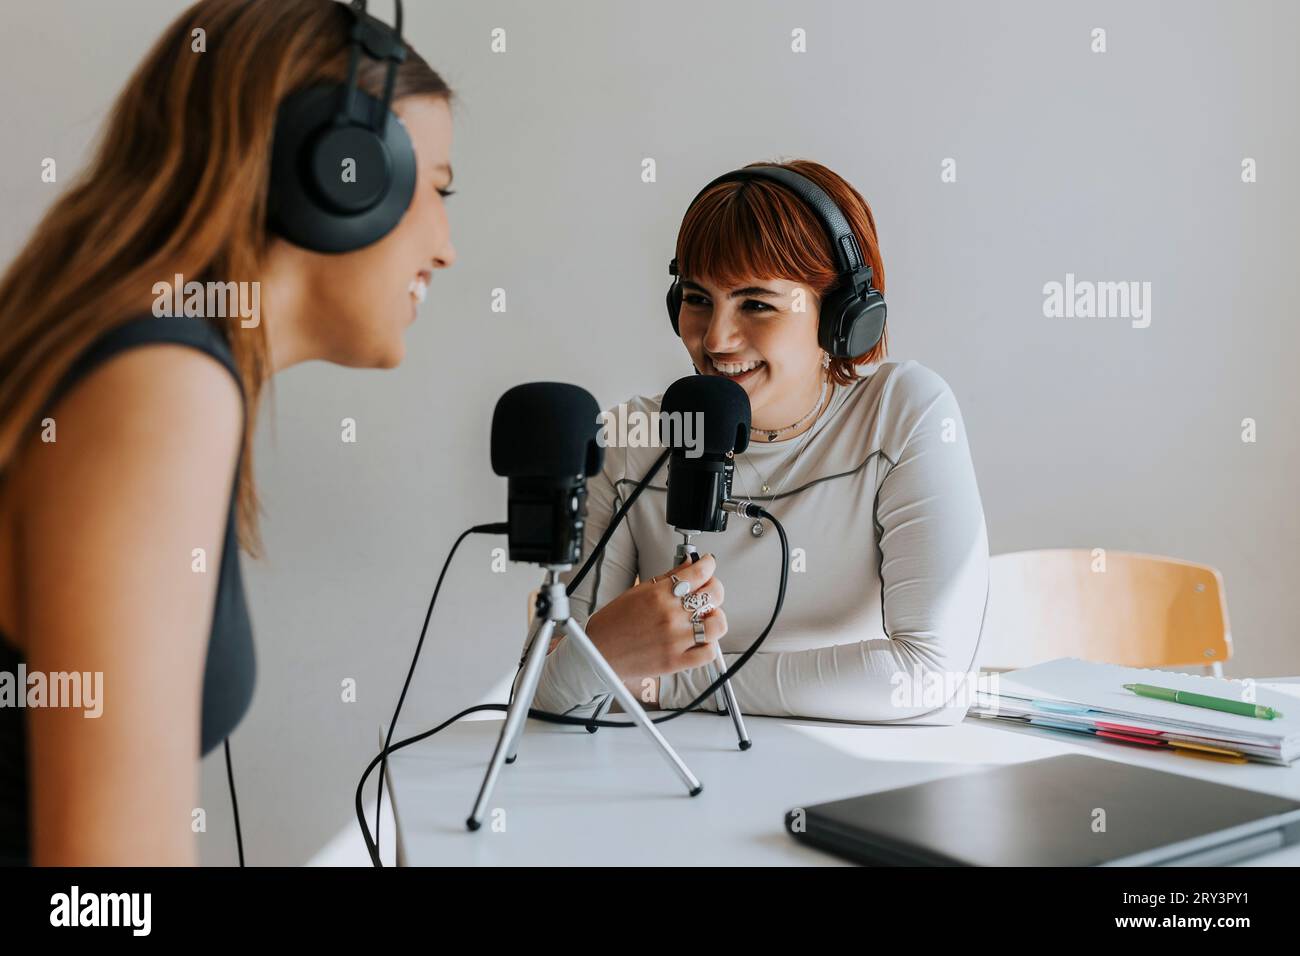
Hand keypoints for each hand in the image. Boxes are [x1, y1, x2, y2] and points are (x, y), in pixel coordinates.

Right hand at [582, 553, 726, 681]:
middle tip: (706, 590)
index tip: (708, 564)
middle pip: (714, 594)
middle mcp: (670, 615)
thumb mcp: (638, 591)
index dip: (708, 564)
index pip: (699, 572)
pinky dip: (709, 645)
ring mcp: (676, 639)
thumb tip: (689, 565)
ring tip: (705, 617)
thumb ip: (668, 578)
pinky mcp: (676, 661)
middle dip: (714, 588)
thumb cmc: (613, 623)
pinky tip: (700, 639)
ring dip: (715, 617)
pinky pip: (708, 653)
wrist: (599, 652)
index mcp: (659, 595)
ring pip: (717, 624)